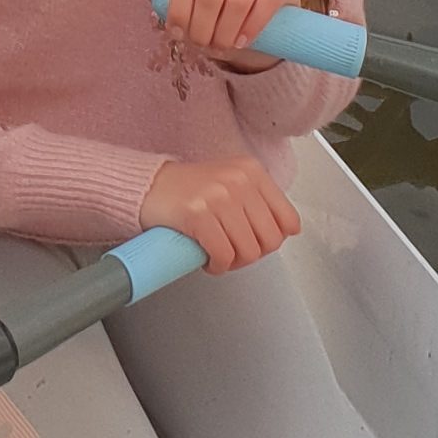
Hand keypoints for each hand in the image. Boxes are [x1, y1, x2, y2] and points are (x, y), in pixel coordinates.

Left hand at [134, 0, 300, 72]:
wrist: (255, 22)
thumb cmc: (213, 10)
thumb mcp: (182, 1)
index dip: (179, 11)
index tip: (179, 34)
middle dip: (202, 28)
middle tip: (203, 46)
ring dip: (226, 31)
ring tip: (222, 46)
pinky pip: (267, 1)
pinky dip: (252, 25)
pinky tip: (243, 40)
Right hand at [136, 150, 301, 270]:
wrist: (148, 186)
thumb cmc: (190, 190)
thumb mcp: (232, 183)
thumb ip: (258, 202)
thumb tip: (281, 234)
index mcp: (252, 171)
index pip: (289, 220)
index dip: (273, 240)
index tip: (256, 241)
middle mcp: (238, 180)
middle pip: (270, 240)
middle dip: (252, 254)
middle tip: (234, 252)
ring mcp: (218, 196)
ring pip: (248, 252)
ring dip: (233, 263)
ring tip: (219, 255)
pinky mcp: (198, 215)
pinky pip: (223, 256)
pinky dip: (217, 266)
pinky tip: (207, 259)